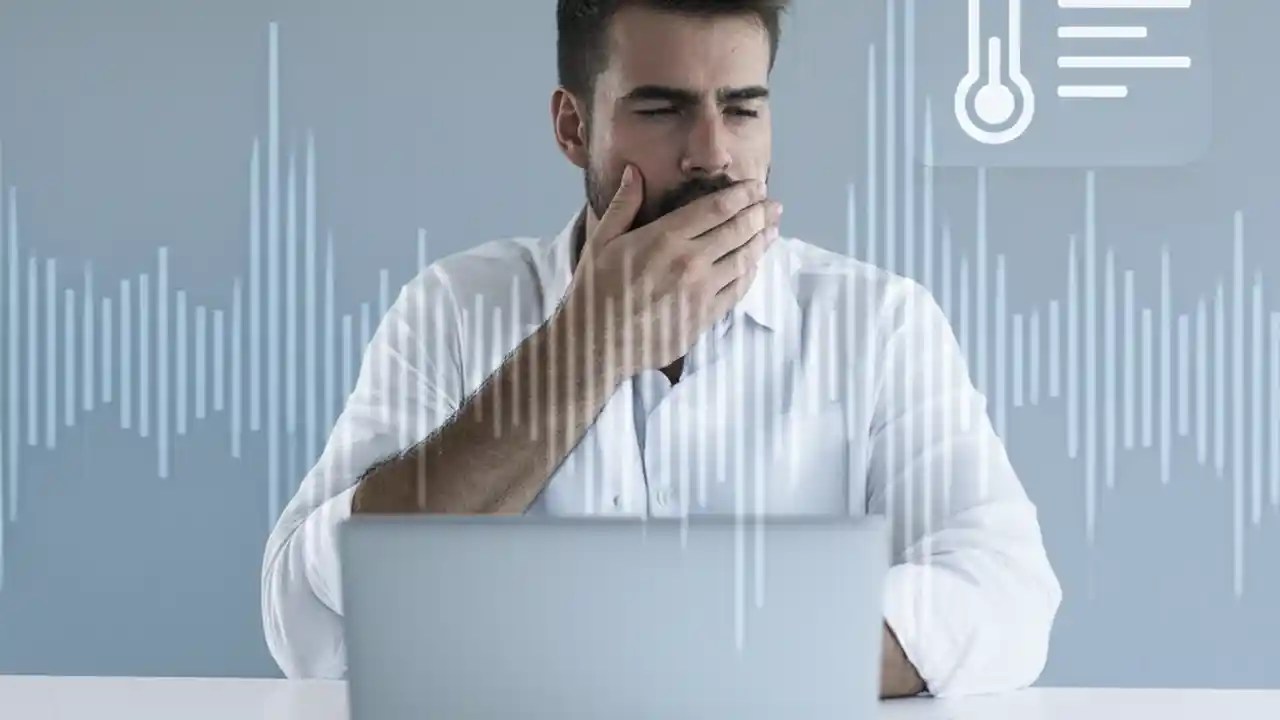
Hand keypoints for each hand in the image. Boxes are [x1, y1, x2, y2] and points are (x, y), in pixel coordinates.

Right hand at [563, 164, 782, 378]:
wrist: (597, 344)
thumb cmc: (595, 291)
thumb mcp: (601, 241)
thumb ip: (623, 204)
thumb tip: (634, 171)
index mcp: (666, 237)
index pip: (718, 207)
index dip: (742, 194)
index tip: (755, 185)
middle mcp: (690, 261)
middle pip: (738, 229)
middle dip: (760, 213)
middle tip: (774, 205)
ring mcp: (702, 291)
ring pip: (744, 258)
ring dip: (762, 240)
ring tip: (773, 229)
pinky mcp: (705, 317)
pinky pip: (737, 290)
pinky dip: (750, 273)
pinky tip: (754, 263)